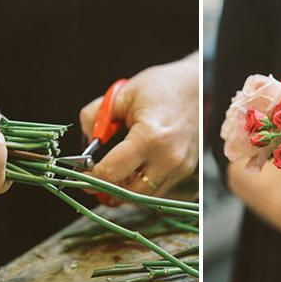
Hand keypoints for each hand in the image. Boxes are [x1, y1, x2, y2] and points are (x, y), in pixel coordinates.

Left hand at [79, 54, 198, 200]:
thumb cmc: (163, 85)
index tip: (81, 173)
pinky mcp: (187, 169)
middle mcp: (168, 158)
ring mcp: (181, 167)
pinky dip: (142, 185)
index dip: (90, 177)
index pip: (111, 173)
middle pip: (128, 193)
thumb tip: (85, 139)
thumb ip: (95, 116)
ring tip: (114, 172)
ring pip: (145, 196)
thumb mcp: (122, 94)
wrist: (199, 84)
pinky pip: (159, 189)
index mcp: (150, 138)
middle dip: (107, 188)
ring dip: (125, 190)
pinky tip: (134, 169)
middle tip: (94, 177)